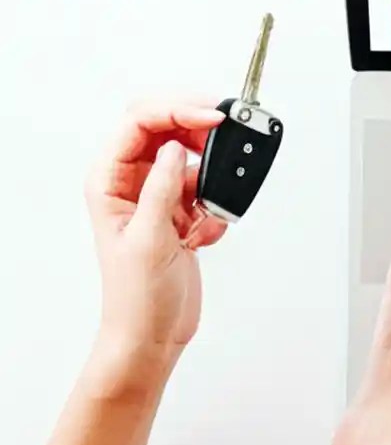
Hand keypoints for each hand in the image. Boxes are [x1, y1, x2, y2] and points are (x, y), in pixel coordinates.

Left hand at [84, 100, 229, 375]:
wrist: (150, 333)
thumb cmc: (135, 297)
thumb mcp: (148, 238)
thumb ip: (163, 188)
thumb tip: (178, 147)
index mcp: (109, 181)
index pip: (140, 123)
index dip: (177, 111)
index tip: (212, 118)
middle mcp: (131, 182)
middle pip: (166, 128)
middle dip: (197, 131)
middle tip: (226, 133)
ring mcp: (157, 195)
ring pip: (192, 157)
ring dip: (211, 177)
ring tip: (209, 208)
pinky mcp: (180, 211)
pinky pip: (207, 188)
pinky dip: (216, 206)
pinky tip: (205, 233)